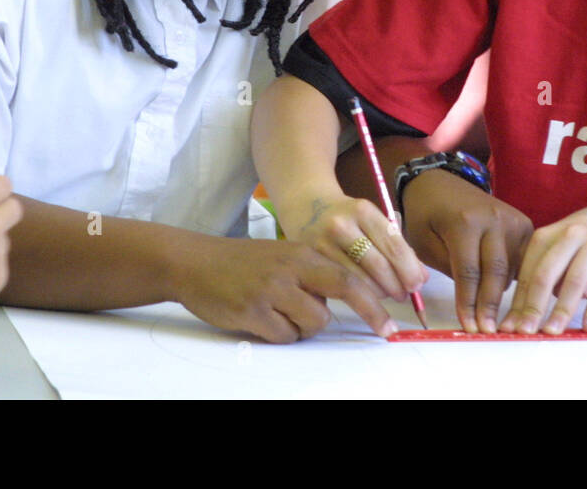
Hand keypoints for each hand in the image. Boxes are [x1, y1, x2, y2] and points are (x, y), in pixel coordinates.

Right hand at [173, 236, 399, 343]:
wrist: (196, 263)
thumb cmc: (244, 263)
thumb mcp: (283, 255)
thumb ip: (313, 272)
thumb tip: (350, 297)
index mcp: (302, 251)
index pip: (349, 275)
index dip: (374, 299)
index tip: (390, 321)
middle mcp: (291, 267)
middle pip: (345, 289)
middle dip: (370, 312)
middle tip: (383, 330)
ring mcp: (271, 290)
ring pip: (314, 322)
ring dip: (306, 326)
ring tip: (283, 314)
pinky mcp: (252, 311)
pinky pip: (285, 336)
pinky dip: (281, 334)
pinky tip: (263, 319)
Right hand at [287, 195, 426, 301]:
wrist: (305, 205)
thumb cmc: (347, 216)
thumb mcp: (371, 219)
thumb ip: (396, 245)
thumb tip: (421, 278)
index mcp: (362, 210)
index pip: (393, 244)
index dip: (408, 269)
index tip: (417, 285)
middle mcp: (340, 226)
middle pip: (377, 266)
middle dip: (396, 286)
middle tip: (405, 295)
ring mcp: (322, 244)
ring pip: (359, 280)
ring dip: (379, 293)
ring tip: (388, 294)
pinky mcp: (310, 262)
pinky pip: (340, 285)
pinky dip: (359, 294)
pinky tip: (366, 295)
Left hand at [401, 170, 532, 332]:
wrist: (438, 181)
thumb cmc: (425, 213)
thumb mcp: (422, 241)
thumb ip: (445, 268)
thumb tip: (467, 304)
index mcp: (465, 221)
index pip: (469, 272)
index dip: (469, 303)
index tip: (469, 327)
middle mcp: (494, 218)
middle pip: (496, 272)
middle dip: (490, 305)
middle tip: (487, 330)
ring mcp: (512, 219)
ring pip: (513, 267)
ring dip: (505, 295)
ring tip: (499, 320)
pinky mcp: (523, 223)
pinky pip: (523, 258)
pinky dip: (516, 278)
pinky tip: (509, 298)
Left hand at [499, 203, 586, 334]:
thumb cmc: (584, 240)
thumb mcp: (558, 247)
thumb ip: (545, 274)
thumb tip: (528, 313)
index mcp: (547, 235)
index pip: (528, 272)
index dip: (517, 301)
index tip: (509, 325)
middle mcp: (569, 236)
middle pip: (546, 274)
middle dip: (533, 305)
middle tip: (525, 331)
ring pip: (574, 281)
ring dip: (561, 310)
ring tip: (552, 332)